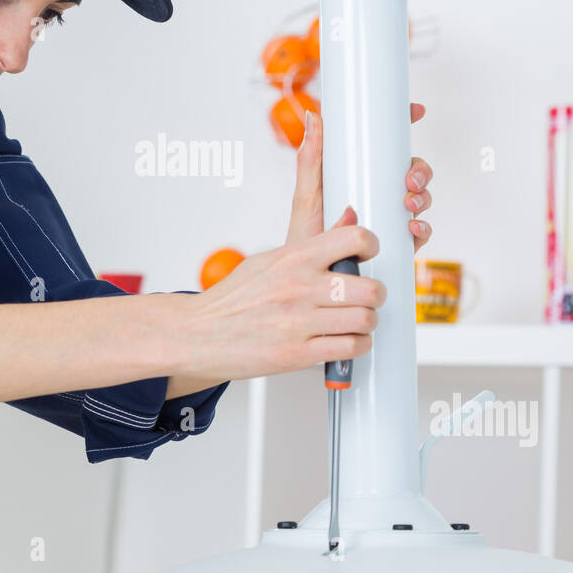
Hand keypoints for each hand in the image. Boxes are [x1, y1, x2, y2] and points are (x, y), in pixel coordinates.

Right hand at [180, 223, 387, 384]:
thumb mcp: (270, 260)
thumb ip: (312, 244)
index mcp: (294, 258)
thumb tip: (348, 217)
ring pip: (365, 320)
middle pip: (370, 288)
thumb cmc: (233, 299)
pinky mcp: (298, 354)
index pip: (355, 238)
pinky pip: (350, 348)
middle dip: (375, 294)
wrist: (197, 333)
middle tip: (366, 296)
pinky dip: (356, 346)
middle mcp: (300, 287)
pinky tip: (345, 340)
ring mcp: (299, 322)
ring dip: (367, 322)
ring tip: (355, 320)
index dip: (372, 245)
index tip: (368, 255)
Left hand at [284, 105, 432, 251]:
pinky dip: (423, 227)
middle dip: (419, 169)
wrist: (309, 280)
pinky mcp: (398, 245)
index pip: (388, 147)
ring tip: (409, 203)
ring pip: (421, 198)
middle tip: (409, 180)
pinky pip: (420, 233)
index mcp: (361, 175)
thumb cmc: (306, 235)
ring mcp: (391, 218)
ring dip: (423, 196)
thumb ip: (310, 158)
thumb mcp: (307, 193)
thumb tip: (315, 115)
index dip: (405, 124)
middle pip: (411, 171)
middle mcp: (380, 194)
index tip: (415, 111)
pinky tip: (413, 227)